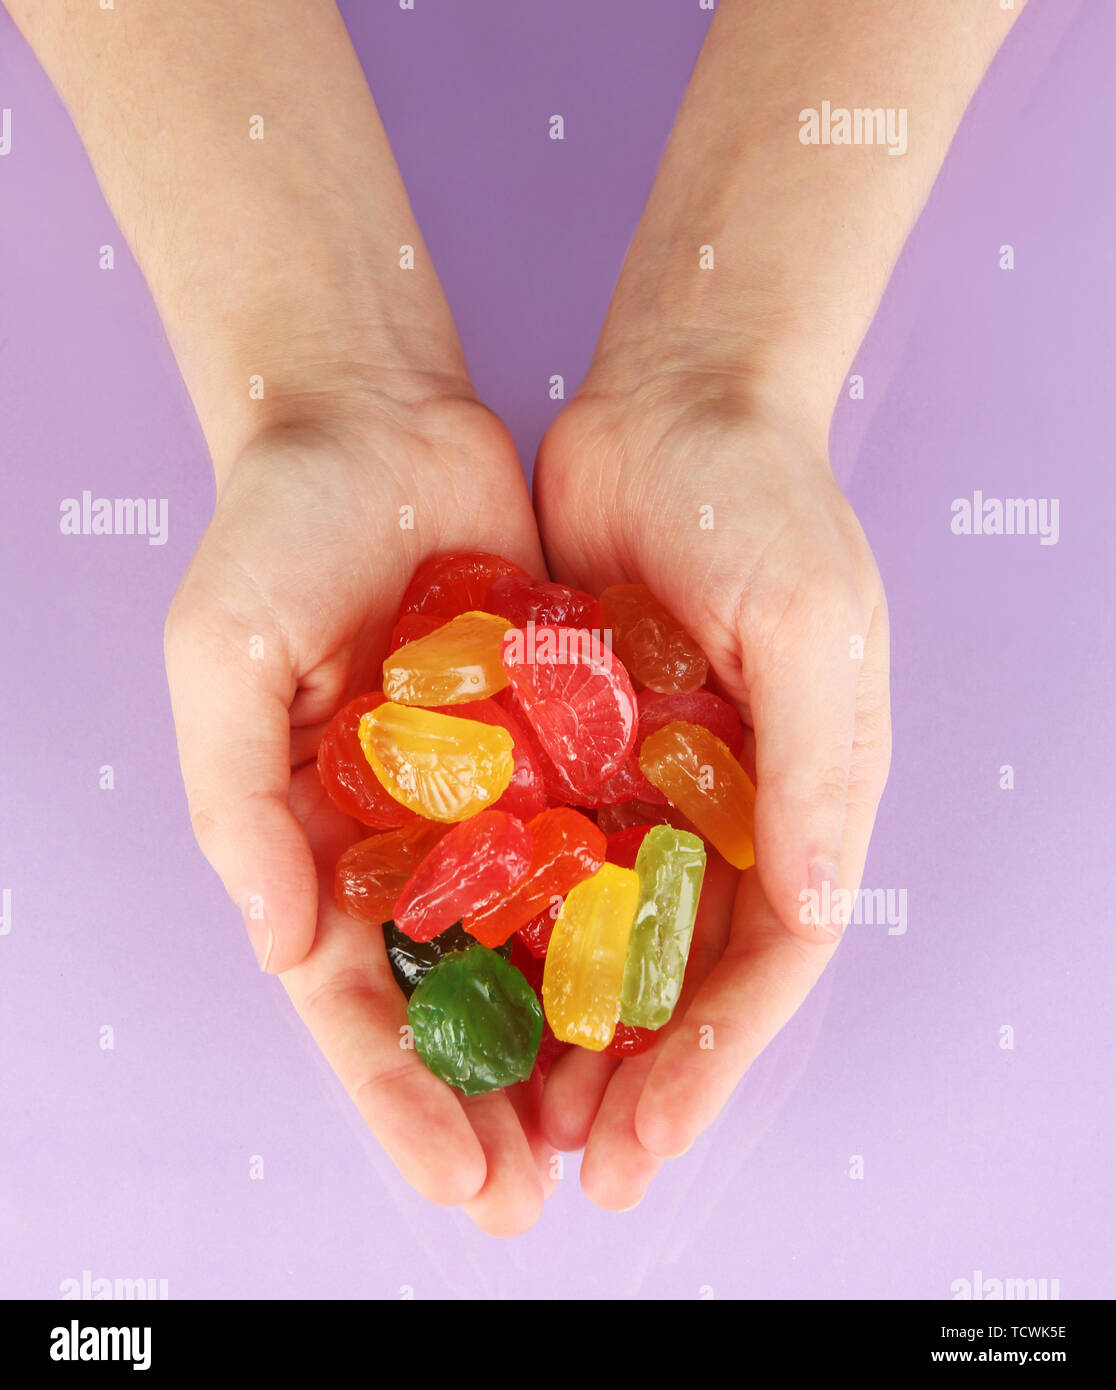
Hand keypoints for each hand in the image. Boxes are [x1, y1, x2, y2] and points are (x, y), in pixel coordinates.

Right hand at [164, 390, 553, 1233]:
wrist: (374, 420)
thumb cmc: (274, 535)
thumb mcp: (223, 661)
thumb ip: (236, 809)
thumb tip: (281, 951)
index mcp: (313, 842)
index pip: (351, 1000)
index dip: (396, 1097)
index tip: (454, 1178)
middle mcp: (404, 836)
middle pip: (450, 998)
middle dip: (486, 1101)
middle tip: (537, 1195)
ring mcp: (488, 792)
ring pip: (533, 941)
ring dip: (564, 1037)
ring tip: (611, 1127)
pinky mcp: (558, 737)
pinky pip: (595, 836)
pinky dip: (621, 912)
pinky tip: (663, 985)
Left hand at [534, 375, 890, 1208]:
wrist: (670, 405)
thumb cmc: (766, 506)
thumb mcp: (814, 624)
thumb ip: (821, 766)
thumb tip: (818, 907)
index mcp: (797, 805)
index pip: (760, 968)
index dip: (707, 1068)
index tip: (641, 1147)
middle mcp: (719, 814)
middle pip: (672, 978)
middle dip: (625, 1079)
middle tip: (559, 1169)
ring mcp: (638, 785)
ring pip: (595, 936)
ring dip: (555, 1029)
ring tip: (499, 1114)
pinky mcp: (565, 746)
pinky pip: (530, 852)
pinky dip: (502, 924)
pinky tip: (450, 984)